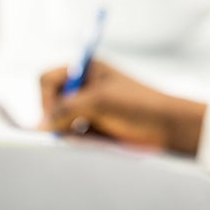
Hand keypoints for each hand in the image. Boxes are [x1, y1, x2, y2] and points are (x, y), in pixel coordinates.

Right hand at [39, 59, 206, 154]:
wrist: (169, 126)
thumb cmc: (138, 105)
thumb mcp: (98, 102)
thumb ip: (65, 110)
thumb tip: (40, 125)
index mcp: (87, 68)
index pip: (48, 79)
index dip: (46, 98)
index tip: (53, 116)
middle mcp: (85, 86)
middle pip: (52, 101)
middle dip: (56, 116)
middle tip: (68, 129)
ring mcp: (90, 107)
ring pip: (62, 120)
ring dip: (68, 130)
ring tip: (86, 134)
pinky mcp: (96, 127)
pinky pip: (74, 134)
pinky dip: (77, 139)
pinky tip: (93, 140)